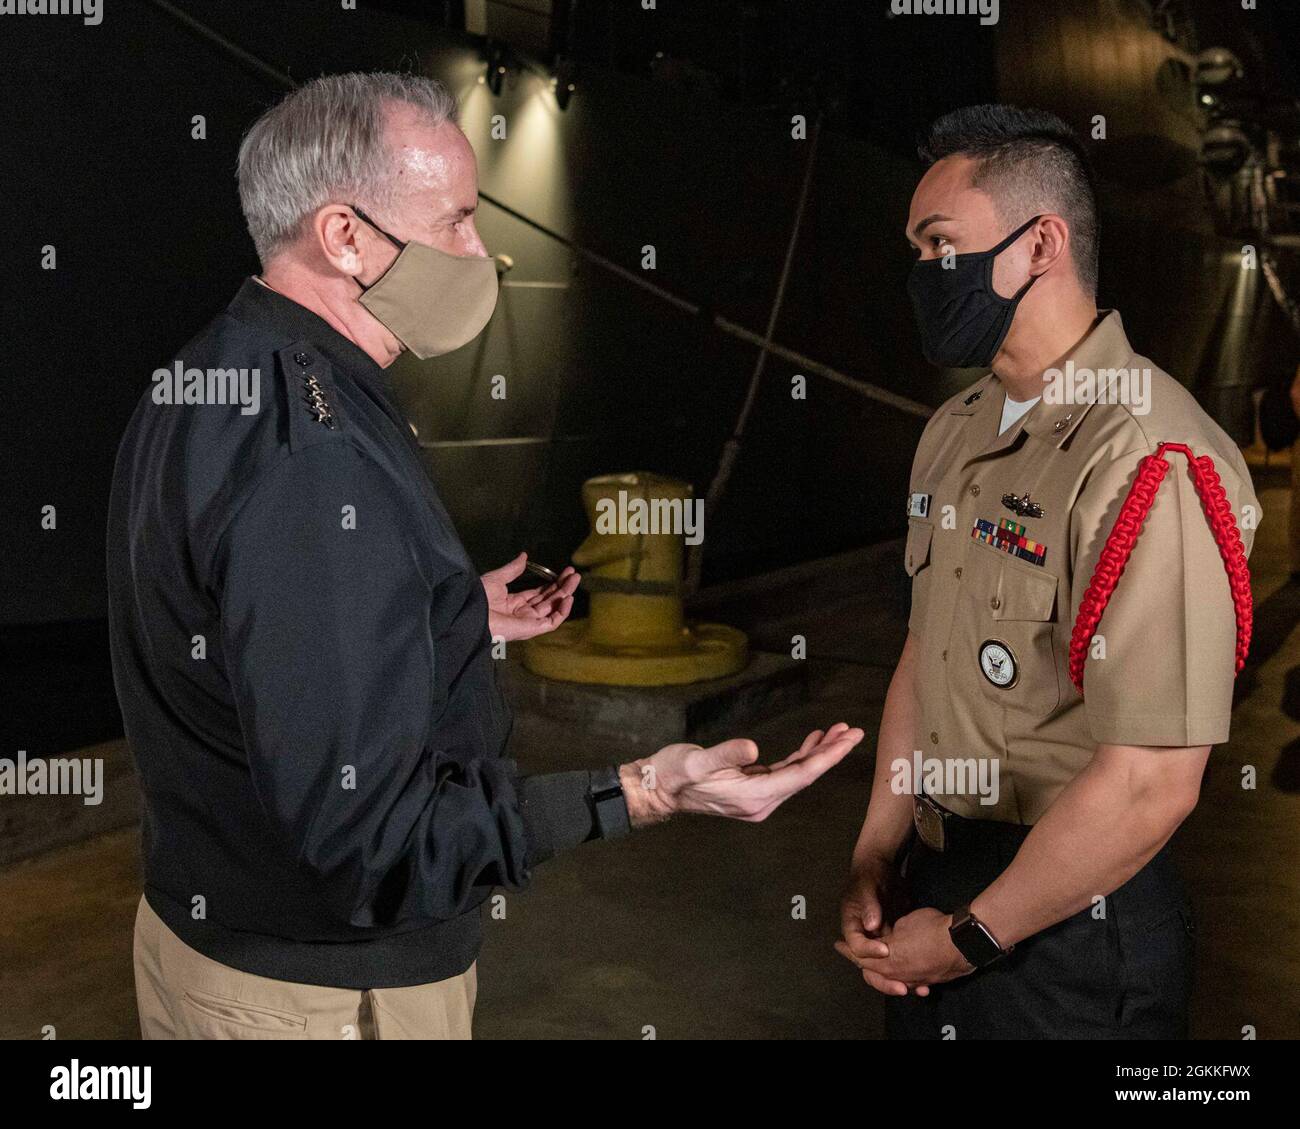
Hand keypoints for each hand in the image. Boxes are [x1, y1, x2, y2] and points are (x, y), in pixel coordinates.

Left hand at [481, 553, 579, 642]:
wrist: (473, 612)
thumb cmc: (481, 597)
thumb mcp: (497, 578)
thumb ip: (513, 569)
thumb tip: (524, 556)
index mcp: (514, 603)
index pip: (539, 594)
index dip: (552, 583)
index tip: (564, 572)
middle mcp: (524, 613)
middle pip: (549, 600)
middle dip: (562, 586)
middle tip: (574, 574)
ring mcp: (529, 622)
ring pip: (553, 609)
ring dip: (566, 595)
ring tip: (575, 580)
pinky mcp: (533, 629)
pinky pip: (552, 622)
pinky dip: (562, 611)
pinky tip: (568, 597)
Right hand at [619, 723, 863, 826]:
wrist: (657, 790)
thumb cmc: (672, 774)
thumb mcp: (695, 762)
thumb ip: (725, 755)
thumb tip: (753, 749)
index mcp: (752, 797)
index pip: (800, 775)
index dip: (826, 756)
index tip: (847, 739)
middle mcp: (761, 802)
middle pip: (805, 776)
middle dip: (831, 753)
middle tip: (853, 731)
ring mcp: (757, 798)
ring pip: (798, 774)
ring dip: (819, 753)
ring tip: (839, 732)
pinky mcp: (752, 790)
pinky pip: (786, 773)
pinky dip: (801, 757)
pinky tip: (812, 743)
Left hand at [835, 906, 972, 995]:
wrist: (962, 943)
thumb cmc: (929, 928)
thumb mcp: (904, 924)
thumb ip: (890, 934)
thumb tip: (890, 940)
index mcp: (886, 960)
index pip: (860, 956)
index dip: (848, 950)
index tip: (837, 945)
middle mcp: (897, 975)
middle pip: (873, 974)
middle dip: (863, 965)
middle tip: (855, 956)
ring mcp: (913, 981)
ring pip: (891, 979)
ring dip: (882, 973)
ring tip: (878, 964)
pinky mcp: (928, 981)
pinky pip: (909, 981)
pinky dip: (902, 977)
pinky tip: (904, 974)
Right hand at [836, 852, 908, 987]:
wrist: (879, 867)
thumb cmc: (868, 875)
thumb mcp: (866, 887)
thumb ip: (869, 906)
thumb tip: (872, 926)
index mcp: (851, 925)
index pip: (857, 947)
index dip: (870, 951)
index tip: (886, 951)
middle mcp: (864, 937)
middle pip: (869, 966)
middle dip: (886, 979)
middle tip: (903, 988)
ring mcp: (878, 940)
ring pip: (884, 967)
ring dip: (899, 979)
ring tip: (919, 989)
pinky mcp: (891, 939)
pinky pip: (897, 960)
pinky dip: (908, 971)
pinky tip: (925, 980)